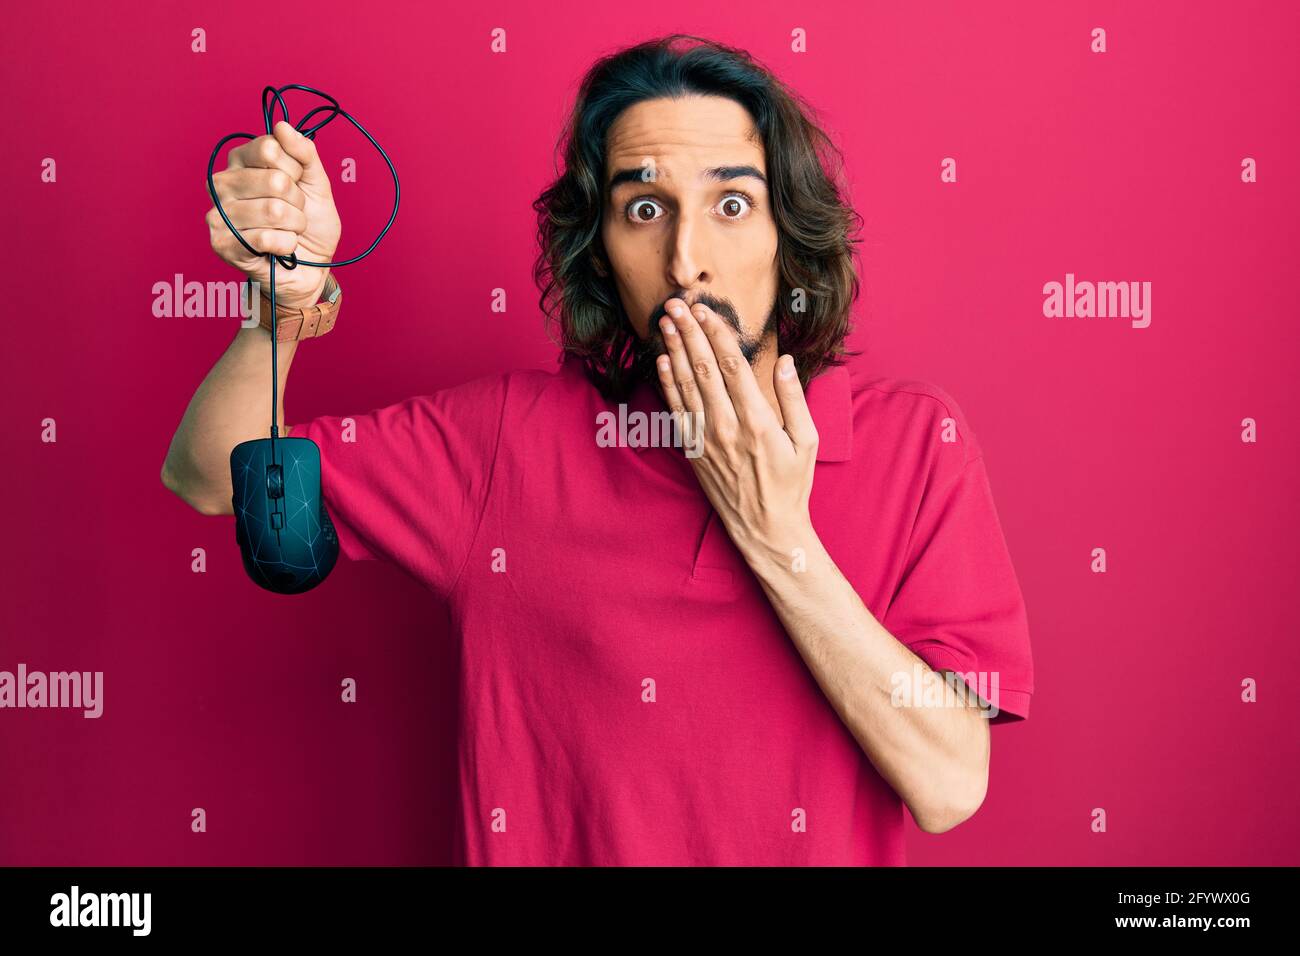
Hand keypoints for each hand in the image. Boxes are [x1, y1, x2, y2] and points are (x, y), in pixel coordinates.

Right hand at [206, 121, 341, 308]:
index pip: (269, 148)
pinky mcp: (221, 243)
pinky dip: (285, 245)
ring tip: (289, 230)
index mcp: (241, 161)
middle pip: (274, 180)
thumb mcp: (316, 183)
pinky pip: (265, 238)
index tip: (297, 183)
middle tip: (294, 213)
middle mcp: (222, 183)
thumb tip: (282, 127)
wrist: (312, 267)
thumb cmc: (311, 223)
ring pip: (273, 210)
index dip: (295, 170)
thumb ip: (304, 153)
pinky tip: (280, 248)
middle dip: (298, 201)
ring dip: (294, 225)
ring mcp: (218, 213)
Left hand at [654, 298, 818, 555]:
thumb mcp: (807, 441)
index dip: (717, 334)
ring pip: (685, 385)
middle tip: (676, 303)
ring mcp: (706, 439)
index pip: (732, 366)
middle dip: (689, 332)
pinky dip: (667, 384)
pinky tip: (662, 361)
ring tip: (666, 322)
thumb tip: (786, 362)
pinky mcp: (694, 451)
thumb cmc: (791, 484)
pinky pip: (676, 411)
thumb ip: (793, 400)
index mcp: (757, 420)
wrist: (766, 529)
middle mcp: (726, 426)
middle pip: (702, 368)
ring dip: (674, 350)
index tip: (707, 309)